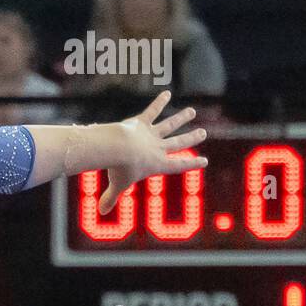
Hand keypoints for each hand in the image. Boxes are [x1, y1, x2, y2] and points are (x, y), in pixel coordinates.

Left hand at [99, 91, 207, 214]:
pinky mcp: (141, 122)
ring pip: (170, 125)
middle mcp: (159, 149)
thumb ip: (111, 198)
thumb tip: (100, 212)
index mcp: (158, 165)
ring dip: (181, 118)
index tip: (205, 161)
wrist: (117, 148)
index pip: (178, 165)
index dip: (192, 164)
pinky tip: (166, 93)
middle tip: (203, 132)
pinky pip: (152, 111)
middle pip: (178, 143)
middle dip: (191, 138)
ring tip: (192, 111)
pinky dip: (159, 102)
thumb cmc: (119, 169)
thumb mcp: (117, 185)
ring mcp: (152, 134)